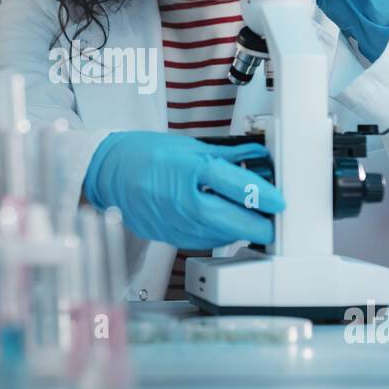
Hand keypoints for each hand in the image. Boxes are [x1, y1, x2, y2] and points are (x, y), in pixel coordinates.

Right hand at [83, 132, 284, 248]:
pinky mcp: (169, 237)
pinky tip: (222, 223)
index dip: (266, 196)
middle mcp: (182, 201)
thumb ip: (226, 156)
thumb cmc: (144, 154)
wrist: (109, 172)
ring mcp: (174, 223)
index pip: (239, 188)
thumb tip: (256, 157)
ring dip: (240, 230)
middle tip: (272, 219)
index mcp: (189, 171)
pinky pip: (203, 242)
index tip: (279, 200)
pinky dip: (218, 234)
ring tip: (249, 218)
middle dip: (259, 225)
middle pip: (234, 222)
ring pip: (221, 237)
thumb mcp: (189, 146)